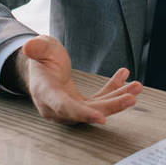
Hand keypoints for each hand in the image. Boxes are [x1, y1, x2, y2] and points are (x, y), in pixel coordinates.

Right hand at [17, 36, 141, 124]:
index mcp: (45, 94)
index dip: (82, 114)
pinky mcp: (81, 104)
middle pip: (86, 111)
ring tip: (137, 86)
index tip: (101, 118)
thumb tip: (28, 46)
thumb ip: (37, 48)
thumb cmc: (40, 58)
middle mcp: (58, 107)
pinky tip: (125, 76)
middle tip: (131, 98)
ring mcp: (71, 108)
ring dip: (118, 98)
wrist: (40, 68)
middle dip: (110, 106)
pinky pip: (100, 100)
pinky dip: (114, 90)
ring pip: (97, 108)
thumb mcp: (40, 48)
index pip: (64, 107)